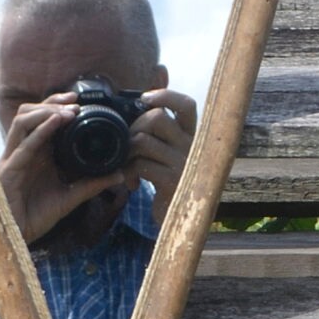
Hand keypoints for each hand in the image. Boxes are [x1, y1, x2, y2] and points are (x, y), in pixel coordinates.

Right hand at [0, 98, 131, 243]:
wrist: (16, 235)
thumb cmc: (36, 215)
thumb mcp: (70, 197)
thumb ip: (92, 184)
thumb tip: (119, 174)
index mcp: (36, 153)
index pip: (43, 120)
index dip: (58, 106)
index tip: (81, 102)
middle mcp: (23, 150)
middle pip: (31, 113)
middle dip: (52, 102)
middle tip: (75, 100)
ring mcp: (14, 157)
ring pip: (23, 120)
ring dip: (46, 111)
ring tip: (69, 111)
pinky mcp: (9, 168)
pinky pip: (23, 144)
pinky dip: (41, 130)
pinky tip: (56, 122)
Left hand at [123, 90, 197, 222]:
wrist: (179, 222)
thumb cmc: (169, 184)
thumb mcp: (169, 154)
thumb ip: (160, 131)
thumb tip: (143, 98)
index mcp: (192, 136)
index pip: (186, 105)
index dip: (166, 95)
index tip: (145, 98)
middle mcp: (192, 147)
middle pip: (157, 118)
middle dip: (133, 127)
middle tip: (127, 145)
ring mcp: (184, 164)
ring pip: (143, 140)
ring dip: (126, 151)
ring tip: (126, 165)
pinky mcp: (172, 182)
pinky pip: (141, 164)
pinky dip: (128, 172)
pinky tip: (131, 183)